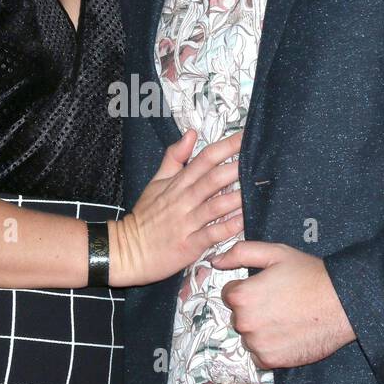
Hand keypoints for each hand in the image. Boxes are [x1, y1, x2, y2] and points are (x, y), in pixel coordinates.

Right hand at [109, 129, 242, 286]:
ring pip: (215, 206)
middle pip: (212, 179)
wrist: (126, 250)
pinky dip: (228, 227)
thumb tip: (192, 133)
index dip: (226, 146)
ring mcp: (187, 223)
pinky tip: (244, 221)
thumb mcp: (156, 182)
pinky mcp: (189, 245)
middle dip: (235, 167)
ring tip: (256, 187)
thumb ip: (174, 157)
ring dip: (236, 197)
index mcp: (177, 183)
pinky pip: (212, 234)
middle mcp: (184, 200)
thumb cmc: (145, 217)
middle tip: (257, 157)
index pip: (205, 159)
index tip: (245, 136)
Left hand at [212, 241, 354, 369]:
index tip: (268, 287)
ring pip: (249, 336)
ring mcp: (256, 344)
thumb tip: (215, 260)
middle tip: (280, 302)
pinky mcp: (271, 361)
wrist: (342, 304)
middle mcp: (243, 323)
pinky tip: (288, 334)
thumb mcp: (276, 253)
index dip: (248, 288)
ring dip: (261, 330)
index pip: (230, 294)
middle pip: (238, 316)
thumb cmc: (309, 275)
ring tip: (287, 318)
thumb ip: (240, 253)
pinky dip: (270, 347)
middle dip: (253, 309)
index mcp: (241, 296)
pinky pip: (260, 354)